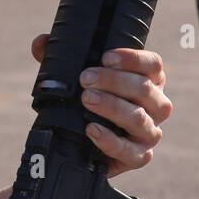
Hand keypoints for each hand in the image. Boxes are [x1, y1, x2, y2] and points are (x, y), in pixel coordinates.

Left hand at [30, 38, 172, 180]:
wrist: (90, 147)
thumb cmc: (92, 106)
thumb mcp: (79, 80)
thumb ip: (62, 59)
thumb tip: (41, 42)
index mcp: (150, 81)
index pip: (152, 64)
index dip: (132, 58)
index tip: (105, 57)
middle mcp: (156, 105)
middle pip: (144, 89)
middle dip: (113, 81)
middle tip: (85, 78)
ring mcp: (150, 132)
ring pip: (139, 118)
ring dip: (112, 107)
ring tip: (87, 99)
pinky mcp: (139, 156)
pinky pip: (130, 150)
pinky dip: (109, 140)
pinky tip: (91, 129)